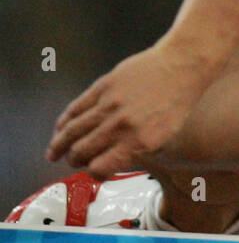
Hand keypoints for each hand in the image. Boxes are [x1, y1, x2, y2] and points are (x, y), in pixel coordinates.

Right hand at [47, 40, 217, 176]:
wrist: (180, 68)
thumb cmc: (177, 103)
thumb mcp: (166, 136)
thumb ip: (138, 150)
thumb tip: (112, 161)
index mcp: (140, 142)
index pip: (101, 168)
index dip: (94, 174)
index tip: (94, 173)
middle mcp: (121, 126)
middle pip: (82, 152)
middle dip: (75, 161)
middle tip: (74, 162)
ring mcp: (109, 106)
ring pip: (72, 132)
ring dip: (59, 145)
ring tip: (55, 153)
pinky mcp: (101, 88)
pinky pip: (74, 109)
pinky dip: (63, 123)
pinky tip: (60, 131)